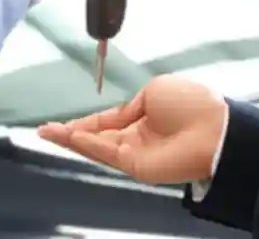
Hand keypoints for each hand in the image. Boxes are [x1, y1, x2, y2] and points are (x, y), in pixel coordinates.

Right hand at [36, 76, 226, 183]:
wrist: (214, 128)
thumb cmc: (191, 104)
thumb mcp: (153, 92)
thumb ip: (128, 106)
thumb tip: (115, 114)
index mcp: (142, 118)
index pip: (106, 122)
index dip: (84, 122)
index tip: (61, 122)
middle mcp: (136, 138)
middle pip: (96, 138)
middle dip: (69, 134)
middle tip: (44, 130)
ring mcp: (135, 154)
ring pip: (96, 148)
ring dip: (71, 140)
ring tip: (47, 132)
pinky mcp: (137, 166)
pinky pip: (107, 153)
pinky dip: (87, 144)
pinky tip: (69, 136)